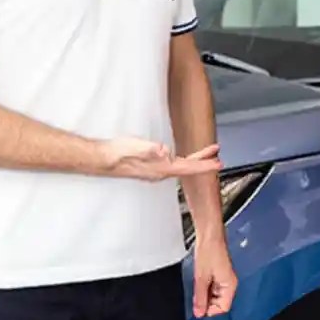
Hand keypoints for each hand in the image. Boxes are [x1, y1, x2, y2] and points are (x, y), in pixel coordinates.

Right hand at [101, 138, 221, 180]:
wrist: (102, 159)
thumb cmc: (116, 154)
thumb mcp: (134, 147)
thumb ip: (150, 149)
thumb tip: (164, 151)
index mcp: (160, 168)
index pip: (188, 167)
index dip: (204, 165)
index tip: (218, 163)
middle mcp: (160, 172)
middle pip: (187, 168)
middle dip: (204, 162)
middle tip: (218, 157)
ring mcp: (154, 171)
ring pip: (181, 167)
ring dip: (194, 161)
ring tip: (206, 155)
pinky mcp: (149, 168)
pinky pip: (172, 166)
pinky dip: (183, 161)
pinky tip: (182, 158)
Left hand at [192, 237, 237, 317]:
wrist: (209, 235)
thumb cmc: (209, 251)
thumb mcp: (202, 278)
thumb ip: (200, 297)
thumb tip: (199, 313)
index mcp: (230, 285)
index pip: (223, 307)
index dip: (210, 309)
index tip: (199, 307)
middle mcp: (229, 283)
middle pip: (219, 302)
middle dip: (207, 301)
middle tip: (196, 294)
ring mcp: (224, 278)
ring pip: (214, 295)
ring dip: (205, 293)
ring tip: (198, 283)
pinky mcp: (218, 273)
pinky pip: (212, 286)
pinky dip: (205, 286)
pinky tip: (199, 279)